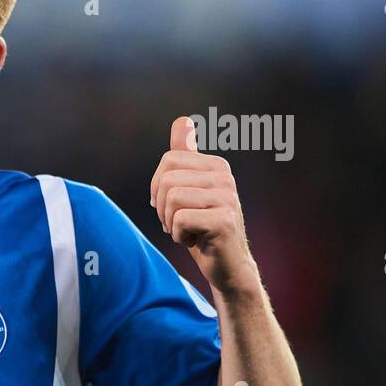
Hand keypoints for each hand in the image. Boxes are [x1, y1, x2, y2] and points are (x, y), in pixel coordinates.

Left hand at [150, 116, 260, 298]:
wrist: (226, 265)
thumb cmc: (202, 228)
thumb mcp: (189, 188)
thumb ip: (185, 155)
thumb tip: (182, 119)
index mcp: (216, 166)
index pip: (168, 160)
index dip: (159, 187)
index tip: (172, 205)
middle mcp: (225, 177)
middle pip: (166, 179)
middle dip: (162, 206)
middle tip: (178, 221)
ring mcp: (227, 198)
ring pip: (171, 199)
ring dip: (170, 222)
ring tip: (188, 230)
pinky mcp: (224, 221)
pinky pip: (179, 221)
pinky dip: (178, 236)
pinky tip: (196, 240)